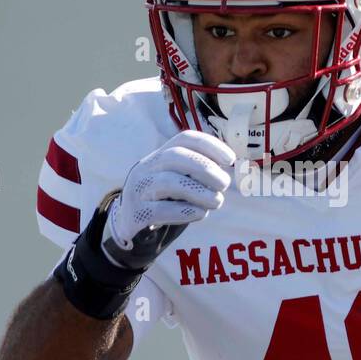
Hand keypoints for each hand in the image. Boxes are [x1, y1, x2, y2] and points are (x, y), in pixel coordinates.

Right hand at [101, 130, 235, 268]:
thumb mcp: (179, 179)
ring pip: (169, 182)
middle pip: (175, 156)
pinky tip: (200, 214)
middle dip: (205, 167)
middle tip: (225, 184)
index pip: (185, 139)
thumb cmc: (163, 197)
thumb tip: (231, 172)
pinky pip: (160, 210)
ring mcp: (138, 189)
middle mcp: (147, 167)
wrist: (129, 220)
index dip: (210, 145)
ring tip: (217, 202)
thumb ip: (199, 173)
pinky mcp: (136, 213)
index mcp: (161, 155)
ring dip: (199, 191)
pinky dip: (185, 211)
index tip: (230, 159)